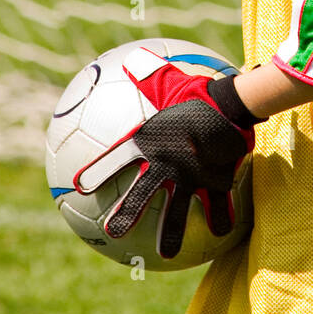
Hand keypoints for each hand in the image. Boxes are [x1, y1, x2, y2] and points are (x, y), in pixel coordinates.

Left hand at [105, 64, 257, 258]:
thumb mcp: (170, 83)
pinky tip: (222, 233)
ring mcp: (191, 176)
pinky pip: (218, 206)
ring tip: (165, 255)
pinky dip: (221, 219)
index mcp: (150, 142)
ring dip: (171, 234)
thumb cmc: (198, 93)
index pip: (117, 159)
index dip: (97, 172)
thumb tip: (133, 58)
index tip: (79, 185)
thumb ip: (150, 77)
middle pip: (141, 193)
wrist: (233, 104)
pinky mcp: (216, 182)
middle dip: (126, 214)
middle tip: (112, 232)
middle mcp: (166, 163)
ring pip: (178, 212)